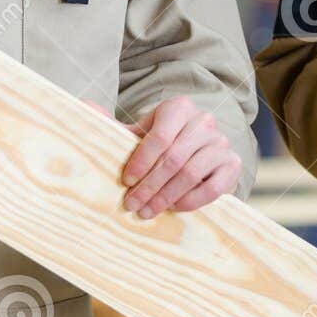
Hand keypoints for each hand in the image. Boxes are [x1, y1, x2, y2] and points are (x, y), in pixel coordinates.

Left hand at [111, 98, 241, 216]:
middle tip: (131, 204)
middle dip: (150, 185)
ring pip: (192, 173)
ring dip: (166, 196)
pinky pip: (214, 187)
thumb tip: (83, 105)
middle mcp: (205, 121)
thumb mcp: (137, 133)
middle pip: (174, 158)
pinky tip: (173, 208)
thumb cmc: (161, 144)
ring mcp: (222, 142)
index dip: (141, 161)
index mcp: (179, 107)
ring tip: (147, 211)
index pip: (160, 136)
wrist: (197, 150)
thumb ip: (112, 125)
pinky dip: (191, 201)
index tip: (126, 181)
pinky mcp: (232, 164)